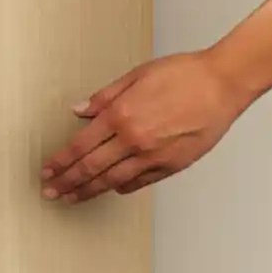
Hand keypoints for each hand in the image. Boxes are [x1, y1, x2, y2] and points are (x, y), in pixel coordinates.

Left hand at [40, 51, 254, 203]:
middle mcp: (134, 139)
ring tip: (71, 198)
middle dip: (67, 182)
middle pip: (91, 168)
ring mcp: (154, 155)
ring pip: (112, 180)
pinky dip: (121, 187)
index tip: (47, 171)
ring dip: (88, 191)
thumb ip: (104, 97)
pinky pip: (140, 182)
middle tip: (51, 192)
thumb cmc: (184, 74)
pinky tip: (109, 189)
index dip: (60, 162)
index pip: (80, 146)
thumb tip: (79, 111)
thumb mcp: (136, 76)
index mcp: (121, 115)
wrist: (224, 83)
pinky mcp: (173, 164)